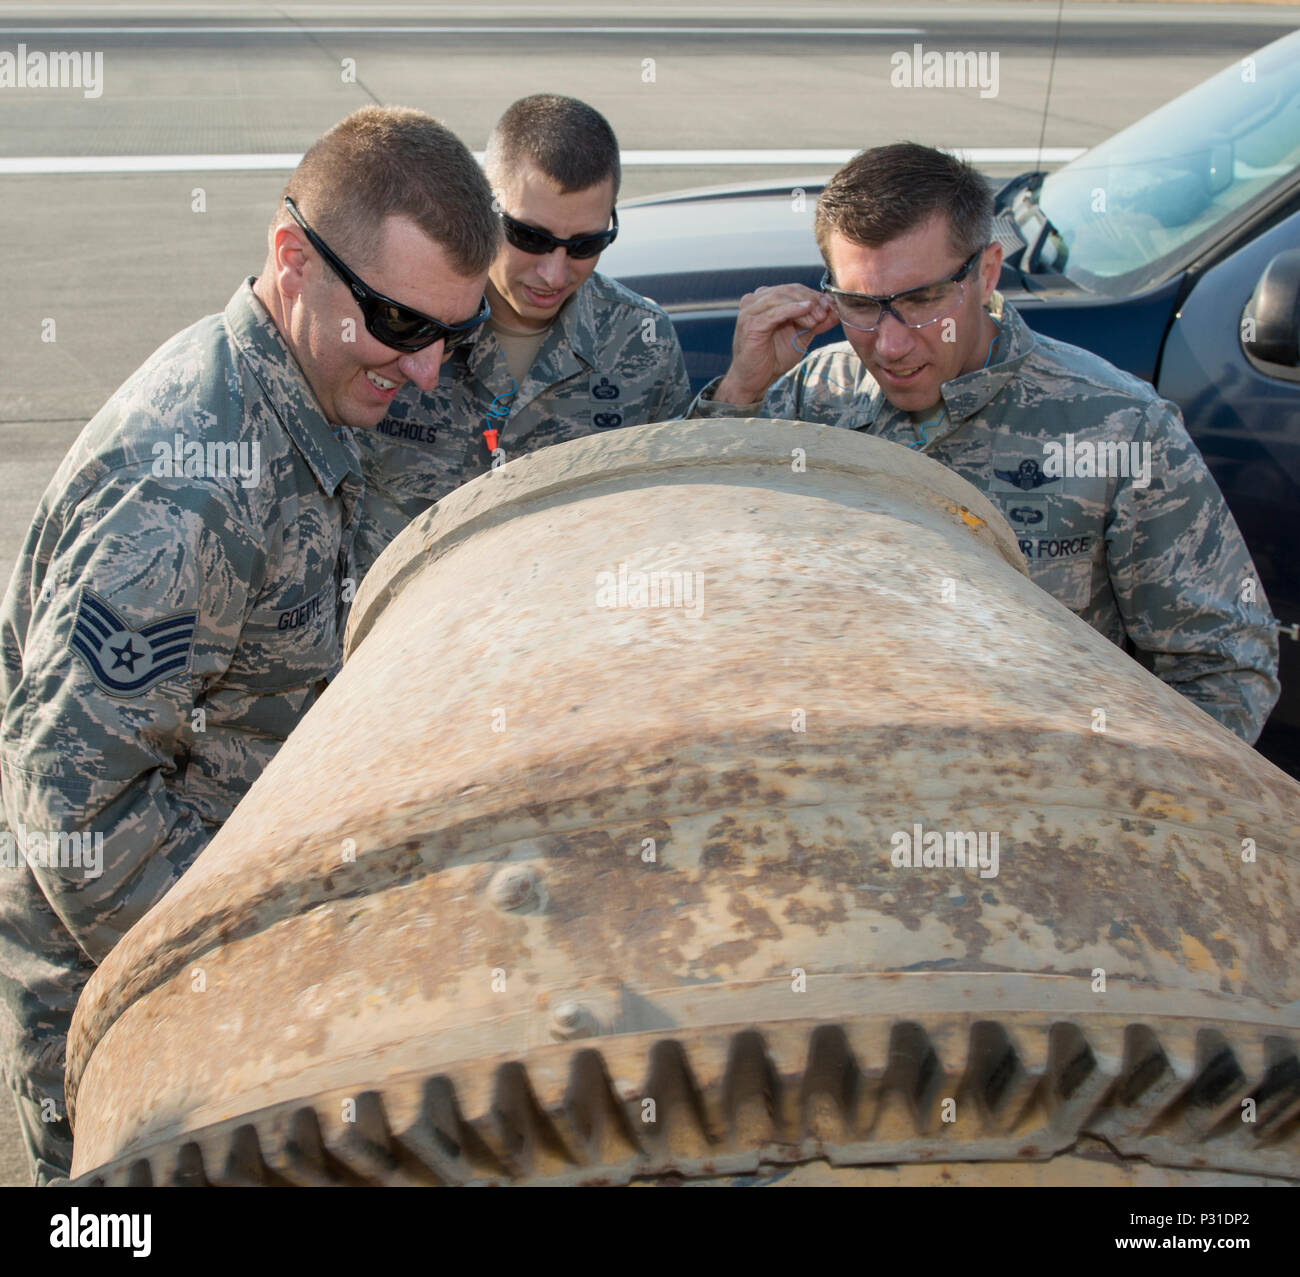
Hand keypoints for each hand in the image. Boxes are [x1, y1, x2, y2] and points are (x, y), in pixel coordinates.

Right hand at [714, 284, 838, 404]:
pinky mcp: (751, 324)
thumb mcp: (799, 338)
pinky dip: (792, 309)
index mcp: (765, 301)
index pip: (793, 289)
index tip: (831, 305)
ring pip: (781, 298)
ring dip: (804, 305)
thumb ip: (815, 323)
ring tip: (819, 316)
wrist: (753, 381)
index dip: (814, 295)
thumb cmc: (771, 359)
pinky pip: (774, 312)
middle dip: (811, 299)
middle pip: (787, 290)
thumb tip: (835, 312)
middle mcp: (755, 302)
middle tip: (827, 310)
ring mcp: (750, 312)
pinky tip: (806, 309)